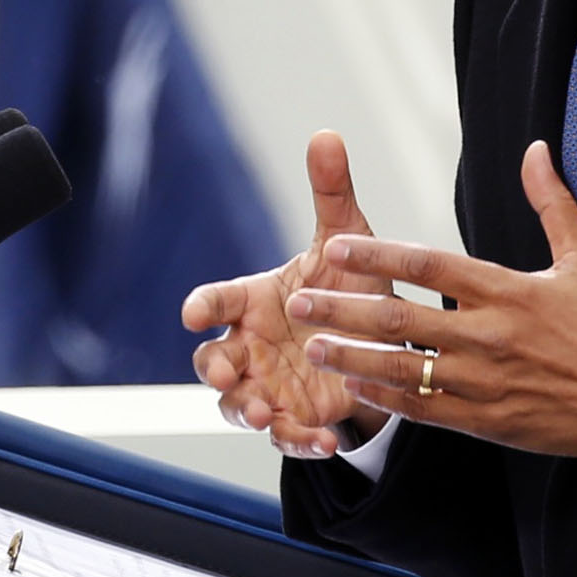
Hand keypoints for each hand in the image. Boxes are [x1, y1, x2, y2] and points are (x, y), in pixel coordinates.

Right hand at [181, 131, 397, 457]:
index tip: (195, 312)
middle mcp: (249, 345)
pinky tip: (323, 441)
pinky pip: (286, 436)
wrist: (381, 337)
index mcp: (252, 301)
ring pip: (236, 405)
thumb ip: (331, 194)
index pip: (215, 301)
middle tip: (223, 373)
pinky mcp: (294, 417)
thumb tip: (326, 134)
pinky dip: (298, 441)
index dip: (203, 307)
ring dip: (242, 411)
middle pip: (211, 360)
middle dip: (213, 368)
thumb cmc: (350, 283)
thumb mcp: (347, 240)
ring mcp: (267, 385)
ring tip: (257, 415)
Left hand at [289, 141, 576, 471]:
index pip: (429, 266)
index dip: (378, 256)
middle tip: (300, 300)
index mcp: (508, 292)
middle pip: (401, 319)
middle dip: (344, 308)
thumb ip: (553, 203)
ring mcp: (484, 383)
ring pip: (403, 369)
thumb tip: (537, 149)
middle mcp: (489, 336)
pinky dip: (387, 400)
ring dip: (352, 358)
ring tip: (311, 347)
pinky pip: (424, 411)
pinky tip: (354, 389)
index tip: (336, 247)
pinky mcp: (486, 422)